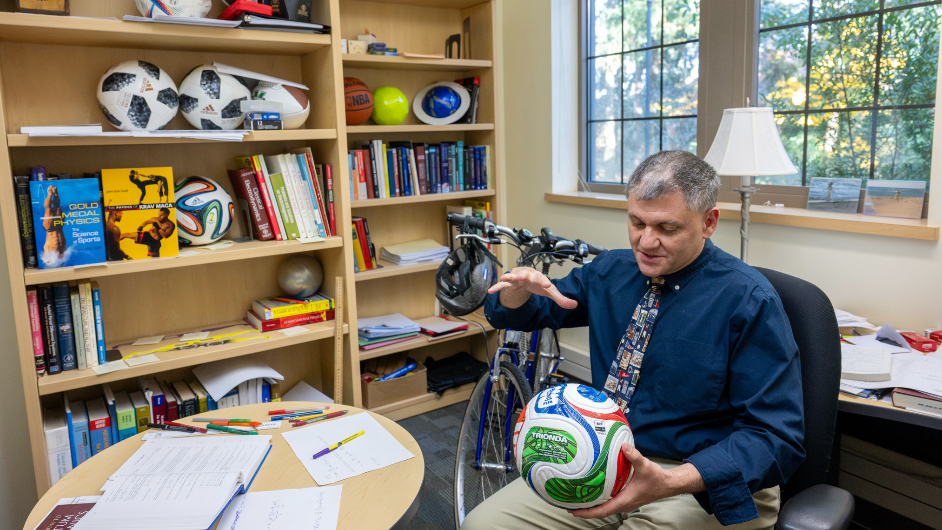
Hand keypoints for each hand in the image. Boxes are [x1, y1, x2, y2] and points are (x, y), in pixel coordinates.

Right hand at [487, 267, 576, 309]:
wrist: (527, 280)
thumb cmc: (538, 284)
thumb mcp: (550, 292)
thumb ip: (561, 299)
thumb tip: (574, 305)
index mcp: (538, 277)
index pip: (541, 278)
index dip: (543, 281)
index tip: (547, 285)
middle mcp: (527, 275)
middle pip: (526, 274)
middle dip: (525, 275)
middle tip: (523, 277)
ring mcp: (517, 279)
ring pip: (512, 276)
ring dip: (509, 277)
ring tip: (505, 277)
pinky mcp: (509, 283)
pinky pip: (502, 285)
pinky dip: (497, 287)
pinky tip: (491, 290)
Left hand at [569, 444, 703, 518]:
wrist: (668, 484)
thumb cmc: (657, 478)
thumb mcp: (645, 466)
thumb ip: (634, 456)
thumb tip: (623, 446)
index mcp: (624, 500)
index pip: (602, 511)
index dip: (587, 512)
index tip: (573, 511)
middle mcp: (623, 504)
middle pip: (600, 511)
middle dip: (584, 510)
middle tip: (568, 504)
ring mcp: (624, 502)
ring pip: (604, 507)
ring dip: (591, 505)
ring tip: (577, 498)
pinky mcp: (626, 497)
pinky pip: (609, 501)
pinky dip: (599, 499)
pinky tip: (593, 490)